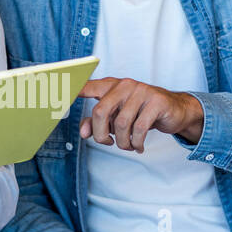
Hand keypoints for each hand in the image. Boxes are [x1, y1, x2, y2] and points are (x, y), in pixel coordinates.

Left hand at [78, 78, 203, 150]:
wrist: (175, 110)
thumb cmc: (141, 113)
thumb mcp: (117, 118)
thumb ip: (96, 124)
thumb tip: (82, 133)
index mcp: (111, 86)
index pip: (88, 86)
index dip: (73, 88)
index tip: (57, 91)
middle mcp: (124, 85)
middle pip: (100, 112)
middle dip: (101, 134)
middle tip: (108, 143)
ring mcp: (141, 91)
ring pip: (121, 124)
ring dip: (122, 142)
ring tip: (128, 145)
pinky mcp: (156, 101)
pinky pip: (139, 128)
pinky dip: (136, 142)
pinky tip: (138, 146)